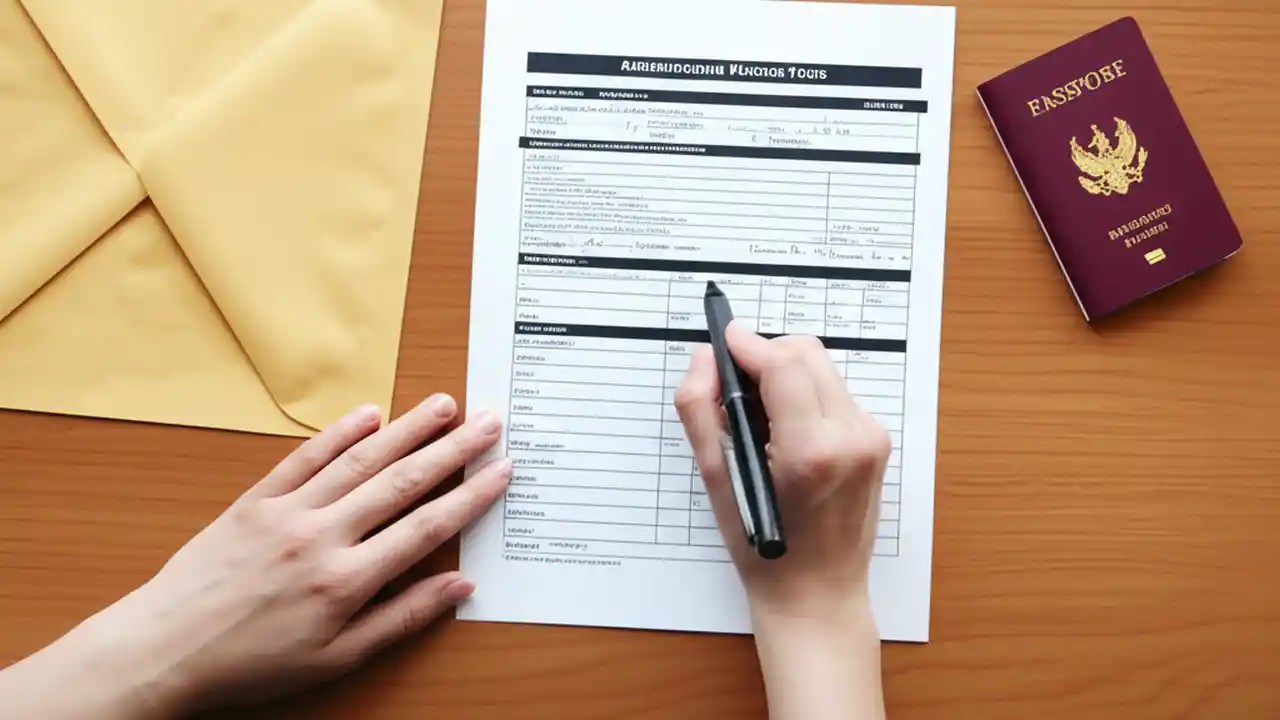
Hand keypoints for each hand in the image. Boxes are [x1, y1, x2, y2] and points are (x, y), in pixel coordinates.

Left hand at [0, 396, 509, 718]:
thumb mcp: (336, 659)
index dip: (472, 495)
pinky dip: (338, 433)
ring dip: (407, 429)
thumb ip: (402, 618)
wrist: (166, 650)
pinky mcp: (255, 500)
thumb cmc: (251, 664)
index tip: (502, 470)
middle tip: (488, 422)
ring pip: (360, 460)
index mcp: (347, 580)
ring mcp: (287, 511)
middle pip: (403, 482)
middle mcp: (322, 536)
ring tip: (443, 405)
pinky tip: (369, 413)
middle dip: (453, 449)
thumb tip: (459, 587)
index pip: (427, 526)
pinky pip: (304, 457)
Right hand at [676, 322, 888, 718]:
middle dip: (765, 354)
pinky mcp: (877, 442)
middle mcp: (851, 437)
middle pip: (806, 354)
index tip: (721, 340)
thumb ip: (702, 412)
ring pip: (822, 369)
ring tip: (757, 413)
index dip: (748, 344)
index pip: (783, 364)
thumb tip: (703, 359)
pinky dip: (804, 395)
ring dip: (785, 374)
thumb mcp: (718, 483)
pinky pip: (835, 394)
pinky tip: (784, 431)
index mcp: (811, 450)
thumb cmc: (765, 551)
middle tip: (731, 380)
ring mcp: (871, 438)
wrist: (818, 597)